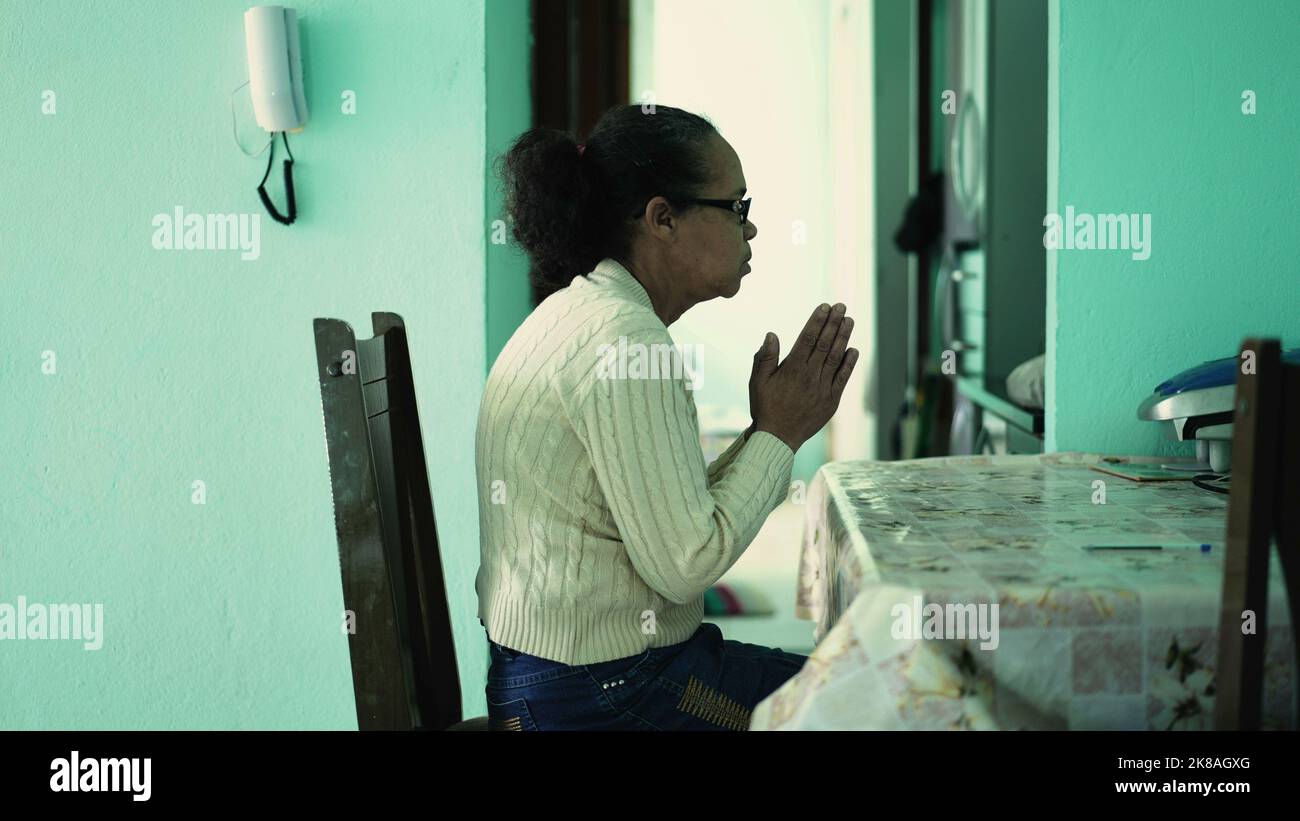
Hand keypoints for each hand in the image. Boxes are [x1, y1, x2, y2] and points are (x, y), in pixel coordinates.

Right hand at [748, 303, 858, 452]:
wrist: (778, 437)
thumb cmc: (765, 407)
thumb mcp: (758, 382)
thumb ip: (765, 358)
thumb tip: (771, 335)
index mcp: (791, 369)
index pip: (807, 339)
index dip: (817, 321)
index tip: (824, 307)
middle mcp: (809, 376)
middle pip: (825, 344)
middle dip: (833, 323)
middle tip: (841, 306)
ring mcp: (822, 388)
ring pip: (836, 358)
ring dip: (844, 337)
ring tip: (849, 320)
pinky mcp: (831, 400)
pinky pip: (843, 378)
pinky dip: (849, 363)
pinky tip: (854, 349)